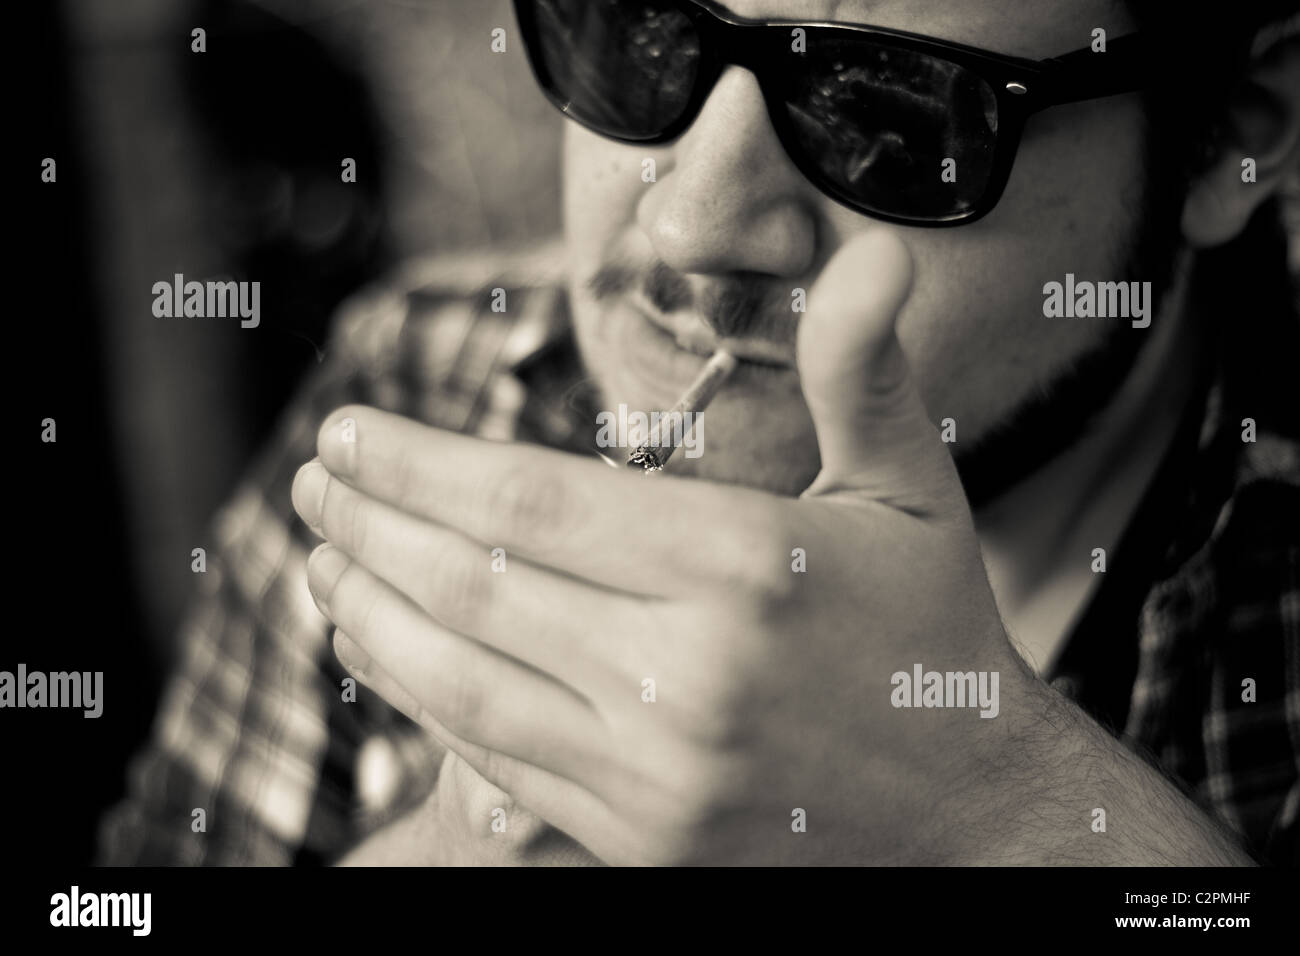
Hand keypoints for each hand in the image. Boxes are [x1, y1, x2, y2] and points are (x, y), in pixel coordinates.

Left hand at [293, 231, 1037, 864]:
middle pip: (475, 587)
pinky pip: (497, 764)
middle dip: (370, 526)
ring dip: (371, 615)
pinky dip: (423, 702)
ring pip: (463, 682)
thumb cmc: (927, 628)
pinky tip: (384, 655)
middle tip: (311, 479)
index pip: (531, 504)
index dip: (418, 465)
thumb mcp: (911, 489)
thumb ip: (866, 373)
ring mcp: (658, 771)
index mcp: (744, 567)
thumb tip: (880, 251)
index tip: (345, 430)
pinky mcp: (640, 839)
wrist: (966, 810)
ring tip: (318, 560)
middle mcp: (690, 674)